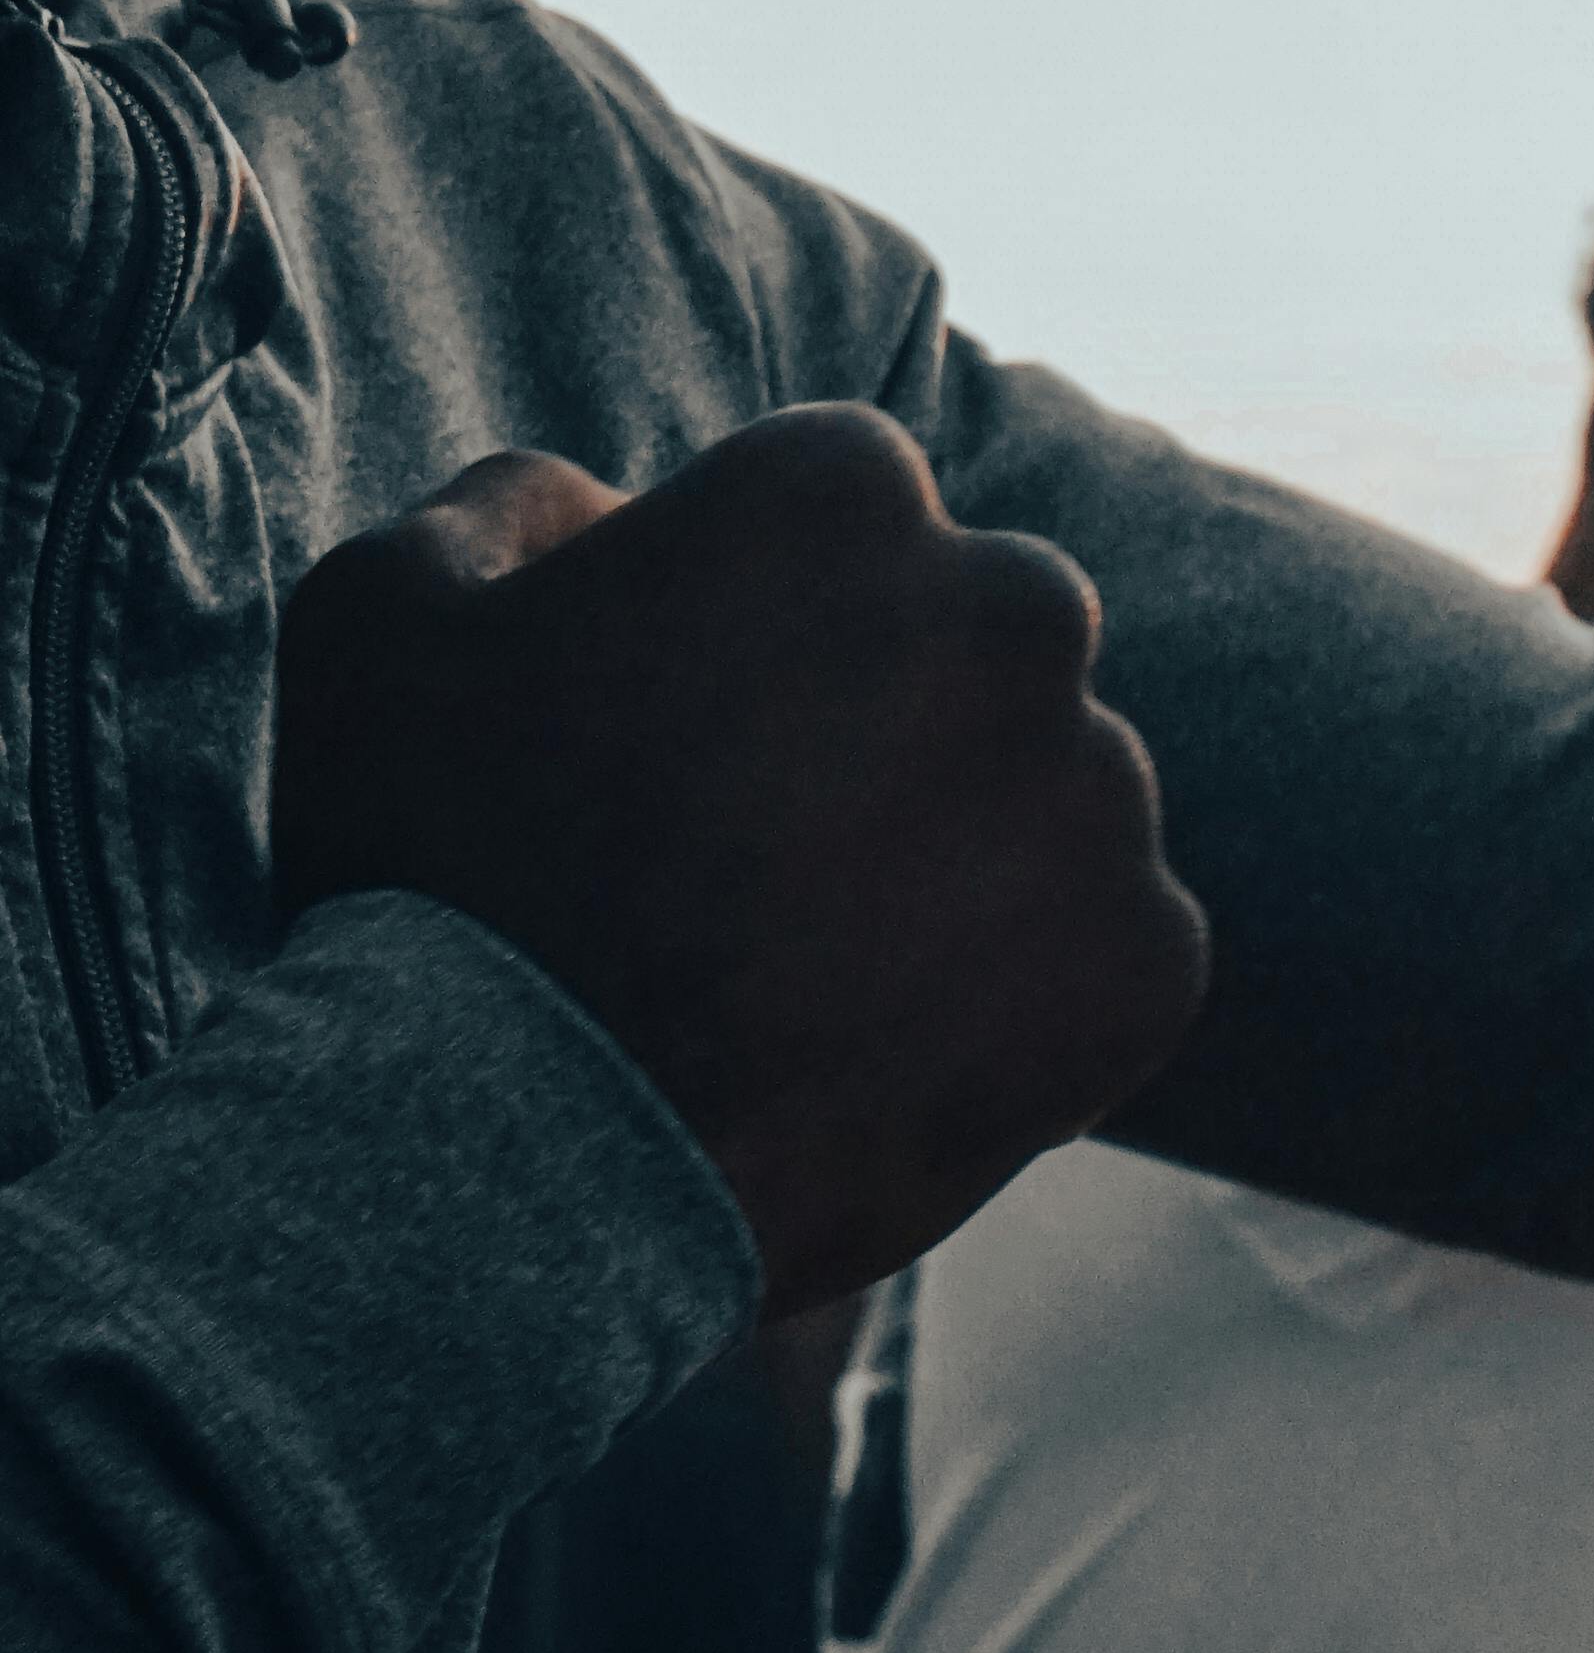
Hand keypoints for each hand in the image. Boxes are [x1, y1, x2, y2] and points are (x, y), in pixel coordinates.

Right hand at [274, 407, 1209, 1311]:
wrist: (525, 1165)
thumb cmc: (431, 874)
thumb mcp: (382, 616)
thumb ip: (508, 505)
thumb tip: (604, 508)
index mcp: (848, 487)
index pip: (840, 517)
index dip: (750, 621)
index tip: (679, 729)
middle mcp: (1016, 607)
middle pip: (971, 642)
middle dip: (889, 719)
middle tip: (755, 857)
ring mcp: (1101, 790)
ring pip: (1048, 797)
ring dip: (961, 857)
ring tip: (810, 971)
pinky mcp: (1152, 958)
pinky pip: (1108, 952)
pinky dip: (1025, 996)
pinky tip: (883, 1048)